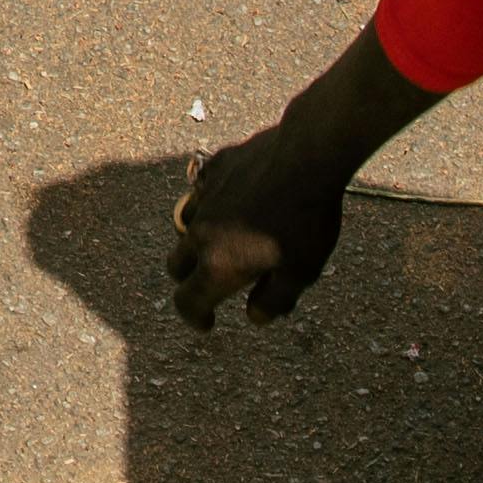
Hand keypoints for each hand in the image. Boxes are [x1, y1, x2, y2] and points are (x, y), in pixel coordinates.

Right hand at [172, 110, 352, 327]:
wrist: (304, 159)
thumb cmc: (306, 221)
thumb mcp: (300, 273)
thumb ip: (273, 300)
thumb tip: (254, 316)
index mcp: (218, 266)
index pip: (188, 301)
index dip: (195, 318)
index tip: (208, 323)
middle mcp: (201, 233)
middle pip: (177, 265)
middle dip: (191, 280)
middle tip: (215, 282)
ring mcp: (203, 198)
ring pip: (184, 226)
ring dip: (197, 240)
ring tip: (225, 240)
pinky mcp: (212, 170)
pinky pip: (199, 192)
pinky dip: (209, 204)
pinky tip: (232, 202)